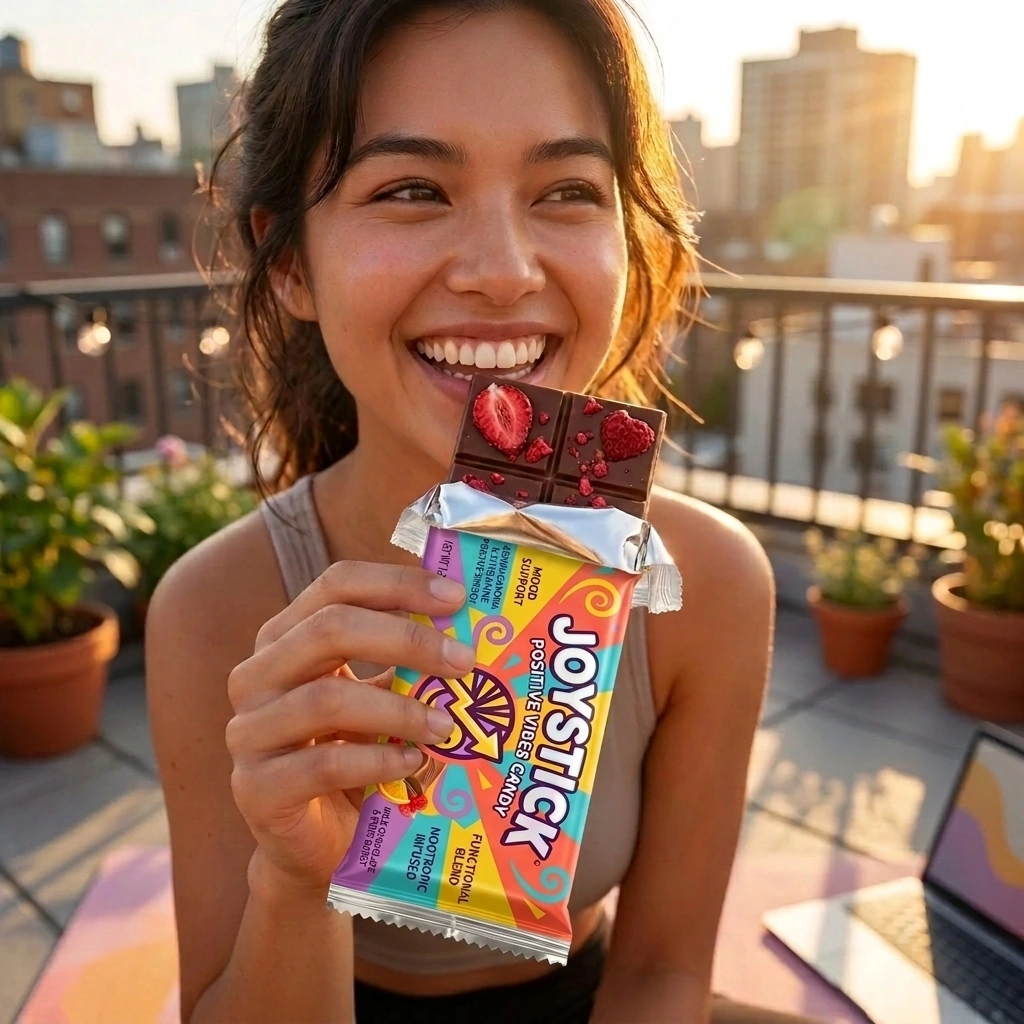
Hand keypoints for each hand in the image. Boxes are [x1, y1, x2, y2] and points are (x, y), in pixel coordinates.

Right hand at [225, 561, 472, 898]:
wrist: (318, 845)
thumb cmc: (355, 756)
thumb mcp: (380, 698)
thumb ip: (407, 664)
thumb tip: (472, 632)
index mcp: (285, 638)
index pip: (336, 585)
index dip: (396, 583)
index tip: (456, 596)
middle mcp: (257, 676)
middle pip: (329, 630)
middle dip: (407, 639)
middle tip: (464, 659)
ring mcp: (249, 732)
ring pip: (327, 699)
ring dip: (399, 709)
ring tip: (447, 724)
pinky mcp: (256, 789)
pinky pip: (323, 764)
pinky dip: (377, 759)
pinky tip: (413, 762)